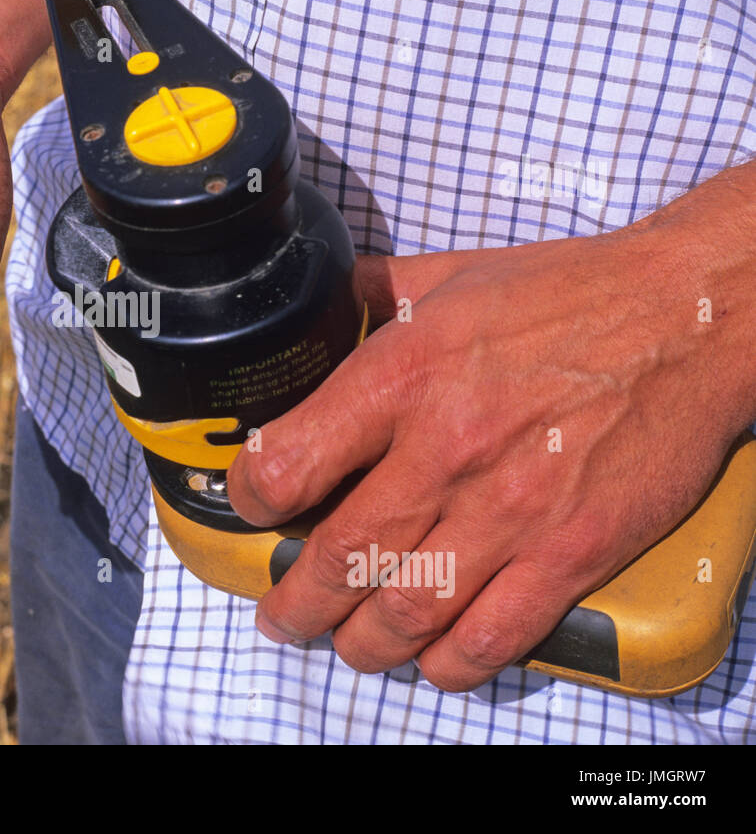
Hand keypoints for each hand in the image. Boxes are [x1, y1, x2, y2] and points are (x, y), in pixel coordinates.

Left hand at [227, 214, 753, 690]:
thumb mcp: (444, 277)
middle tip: (282, 615)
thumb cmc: (566, 293)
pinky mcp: (573, 550)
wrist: (690, 317)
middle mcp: (446, 449)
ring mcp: (510, 508)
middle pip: (338, 557)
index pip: (287, 466)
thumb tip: (312, 313)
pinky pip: (493, 634)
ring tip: (346, 645)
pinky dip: (450, 663)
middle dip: (296, 603)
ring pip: (405, 611)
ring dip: (361, 644)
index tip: (252, 509)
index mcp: (402, 376)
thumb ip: (366, 300)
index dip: (251, 500)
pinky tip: (431, 661)